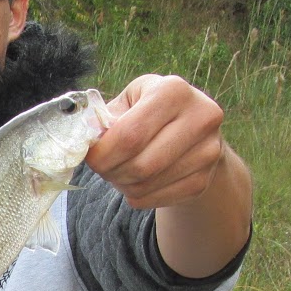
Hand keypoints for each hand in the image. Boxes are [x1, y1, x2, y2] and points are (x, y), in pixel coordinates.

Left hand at [85, 74, 227, 210]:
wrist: (192, 129)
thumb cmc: (149, 112)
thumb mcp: (128, 102)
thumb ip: (103, 119)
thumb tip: (83, 139)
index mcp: (173, 91)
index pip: (130, 135)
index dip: (102, 154)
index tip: (90, 157)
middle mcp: (199, 118)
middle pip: (140, 165)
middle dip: (111, 172)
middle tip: (102, 168)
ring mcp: (207, 151)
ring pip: (146, 185)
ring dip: (122, 184)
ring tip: (119, 171)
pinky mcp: (205, 179)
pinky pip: (157, 199)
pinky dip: (137, 196)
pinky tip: (136, 181)